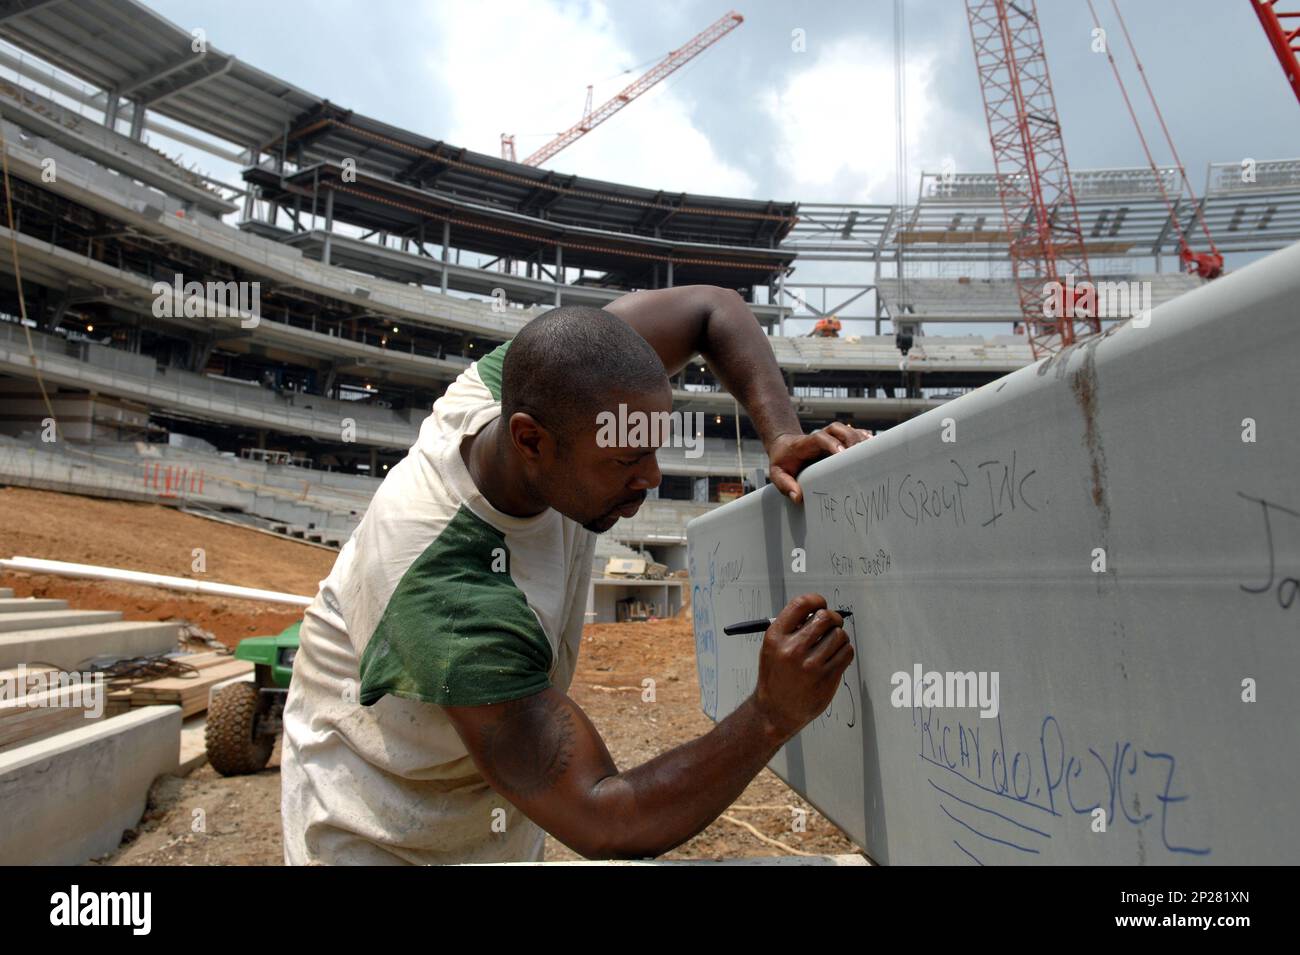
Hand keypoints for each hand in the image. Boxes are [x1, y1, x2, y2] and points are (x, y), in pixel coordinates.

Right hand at [751, 593, 853, 743]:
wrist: (776, 711)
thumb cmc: (776, 677)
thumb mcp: (772, 648)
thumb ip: (791, 628)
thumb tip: (819, 610)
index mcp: (776, 637)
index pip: (802, 605)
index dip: (816, 600)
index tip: (820, 604)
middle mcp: (792, 650)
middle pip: (825, 617)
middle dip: (832, 618)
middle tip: (832, 625)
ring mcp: (811, 665)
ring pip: (840, 635)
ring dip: (840, 637)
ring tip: (832, 645)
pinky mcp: (827, 678)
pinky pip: (847, 653)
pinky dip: (845, 651)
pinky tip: (836, 656)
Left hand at [766, 422, 872, 503]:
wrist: (784, 448)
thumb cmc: (782, 462)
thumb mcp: (776, 474)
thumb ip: (785, 485)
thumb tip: (798, 497)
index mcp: (804, 444)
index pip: (820, 438)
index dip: (831, 443)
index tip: (841, 454)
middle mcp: (819, 437)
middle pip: (837, 429)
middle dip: (850, 438)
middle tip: (860, 453)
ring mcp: (829, 437)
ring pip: (847, 430)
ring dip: (859, 438)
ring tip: (871, 451)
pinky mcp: (837, 440)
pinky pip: (852, 434)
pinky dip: (863, 438)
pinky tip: (873, 445)